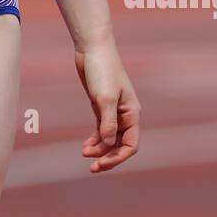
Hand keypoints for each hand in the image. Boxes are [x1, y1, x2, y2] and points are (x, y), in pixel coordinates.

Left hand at [73, 41, 139, 172]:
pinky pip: (101, 129)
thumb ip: (107, 122)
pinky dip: (95, 139)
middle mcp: (125, 114)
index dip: (117, 157)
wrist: (92, 49)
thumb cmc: (102, 71)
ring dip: (99, 149)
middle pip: (120, 144)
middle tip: (92, 167)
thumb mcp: (104, 98)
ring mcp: (113, 110)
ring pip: (109, 138)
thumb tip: (107, 144)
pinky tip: (86, 146)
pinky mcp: (101, 106)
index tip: (101, 164)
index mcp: (132, 113)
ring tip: (84, 154)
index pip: (130, 144)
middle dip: (108, 157)